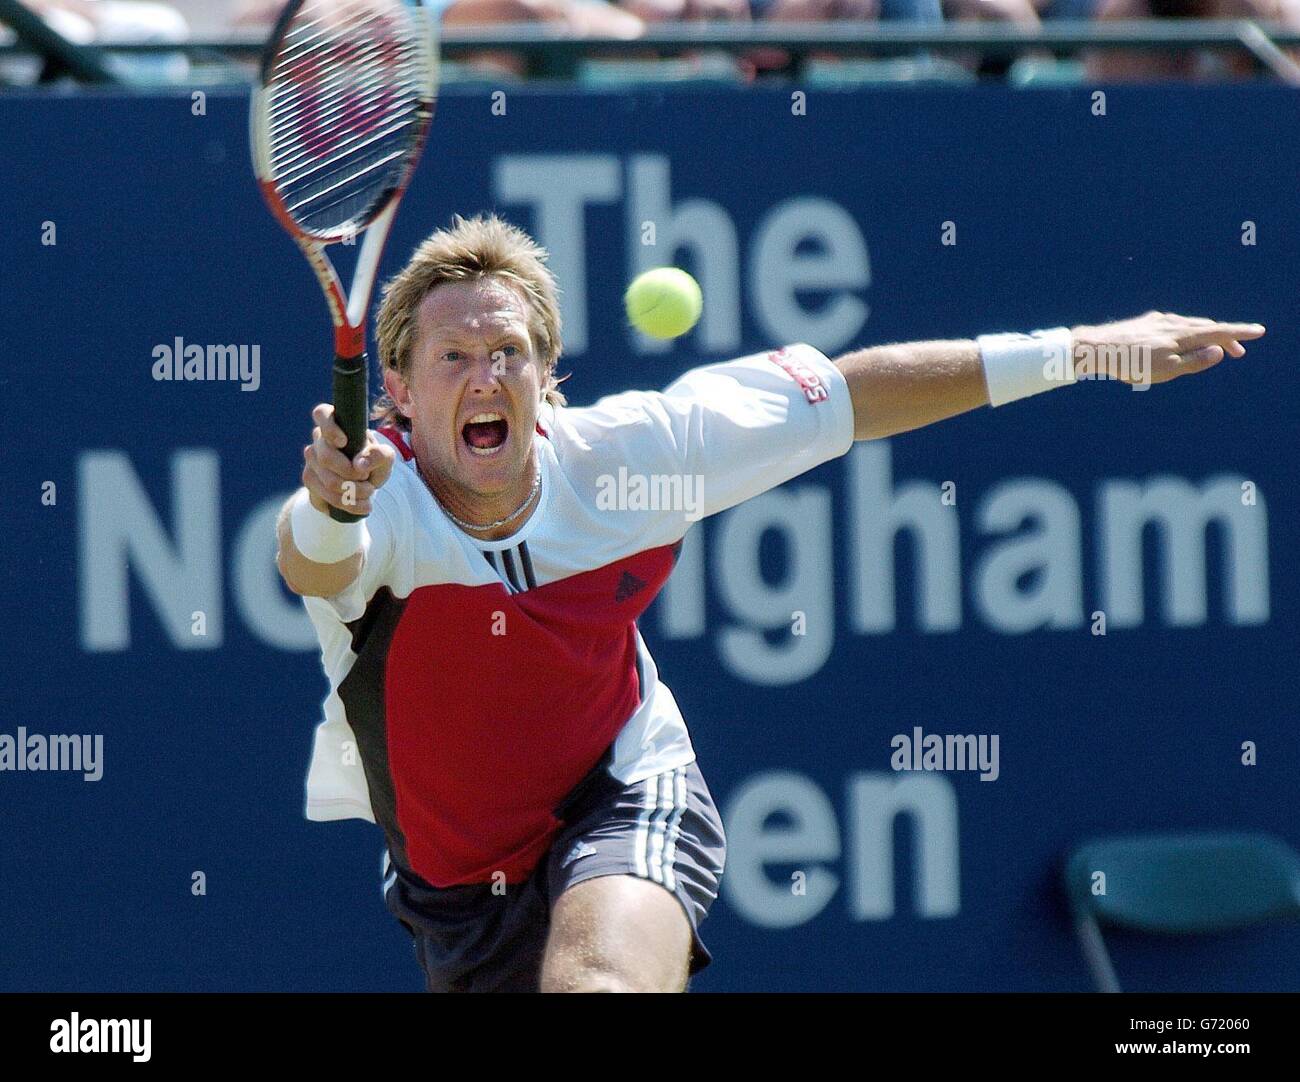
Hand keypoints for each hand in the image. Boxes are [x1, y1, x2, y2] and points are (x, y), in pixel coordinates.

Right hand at [302, 403, 395, 515]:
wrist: (363, 485)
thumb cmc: (373, 462)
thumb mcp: (386, 458)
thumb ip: (379, 455)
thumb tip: (359, 464)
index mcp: (337, 424)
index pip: (321, 413)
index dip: (329, 428)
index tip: (344, 442)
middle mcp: (319, 440)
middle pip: (326, 457)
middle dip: (351, 473)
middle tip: (368, 478)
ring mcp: (311, 460)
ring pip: (328, 481)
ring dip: (354, 491)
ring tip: (369, 492)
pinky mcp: (309, 480)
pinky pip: (326, 496)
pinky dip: (349, 504)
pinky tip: (362, 505)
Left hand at [1070, 311, 1265, 387]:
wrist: (1096, 348)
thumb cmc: (1131, 363)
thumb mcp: (1167, 370)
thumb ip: (1195, 361)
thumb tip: (1219, 350)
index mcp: (1182, 334)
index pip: (1219, 332)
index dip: (1240, 333)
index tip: (1259, 331)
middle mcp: (1172, 322)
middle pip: (1206, 328)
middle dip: (1225, 338)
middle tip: (1238, 352)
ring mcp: (1158, 320)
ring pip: (1189, 325)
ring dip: (1205, 335)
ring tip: (1212, 347)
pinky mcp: (1145, 322)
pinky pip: (1172, 326)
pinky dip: (1185, 333)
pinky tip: (1179, 340)